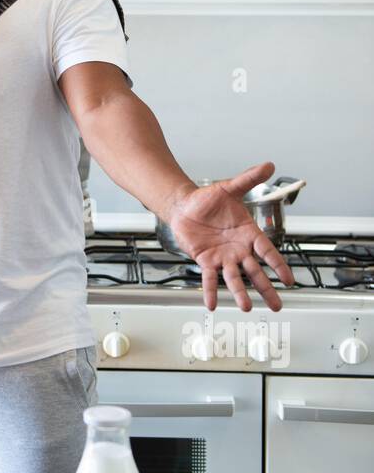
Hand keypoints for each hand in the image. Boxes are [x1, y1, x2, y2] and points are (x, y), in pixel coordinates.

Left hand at [167, 161, 294, 311]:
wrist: (184, 205)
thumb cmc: (208, 199)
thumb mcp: (230, 187)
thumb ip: (249, 178)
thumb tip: (269, 165)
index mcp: (249, 233)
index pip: (267, 251)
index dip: (278, 265)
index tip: (288, 279)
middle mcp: (238, 249)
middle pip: (255, 272)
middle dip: (266, 289)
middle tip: (277, 305)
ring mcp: (223, 257)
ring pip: (234, 278)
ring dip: (240, 293)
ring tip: (246, 307)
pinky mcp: (206, 260)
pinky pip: (209, 278)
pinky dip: (211, 291)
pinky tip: (212, 303)